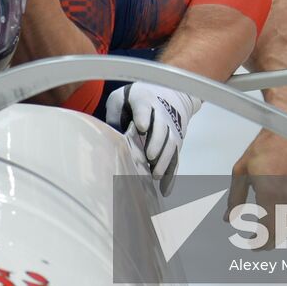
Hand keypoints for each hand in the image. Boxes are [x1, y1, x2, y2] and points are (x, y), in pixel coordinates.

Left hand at [105, 81, 200, 195]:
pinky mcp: (176, 143)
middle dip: (156, 143)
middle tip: (149, 157)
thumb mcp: (119, 100)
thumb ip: (114, 115)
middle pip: (162, 128)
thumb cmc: (132, 101)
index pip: (144, 107)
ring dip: (164, 160)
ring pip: (171, 145)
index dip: (143, 116)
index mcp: (144, 99)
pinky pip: (176, 159)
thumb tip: (111, 138)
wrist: (165, 95)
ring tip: (155, 175)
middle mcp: (161, 114)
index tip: (142, 126)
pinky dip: (171, 174)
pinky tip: (165, 190)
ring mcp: (171, 129)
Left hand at [227, 129, 286, 249]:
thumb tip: (229, 220)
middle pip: (281, 233)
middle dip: (269, 241)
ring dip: (281, 231)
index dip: (259, 243)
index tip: (252, 245)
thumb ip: (235, 199)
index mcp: (270, 194)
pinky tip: (283, 215)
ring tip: (269, 229)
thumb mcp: (241, 172)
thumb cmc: (264, 148)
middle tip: (258, 242)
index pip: (267, 231)